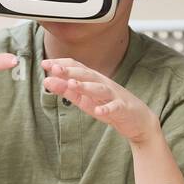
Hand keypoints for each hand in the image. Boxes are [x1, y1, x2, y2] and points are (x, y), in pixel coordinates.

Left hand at [41, 58, 159, 144]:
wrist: (139, 120)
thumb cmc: (109, 107)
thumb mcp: (85, 100)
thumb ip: (67, 91)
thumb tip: (47, 80)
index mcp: (94, 80)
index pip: (77, 67)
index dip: (62, 64)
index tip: (45, 63)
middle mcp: (104, 84)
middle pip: (87, 75)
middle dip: (71, 71)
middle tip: (54, 68)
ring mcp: (115, 96)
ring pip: (100, 89)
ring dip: (86, 86)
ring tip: (72, 84)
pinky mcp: (123, 109)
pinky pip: (115, 108)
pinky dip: (107, 109)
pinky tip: (98, 112)